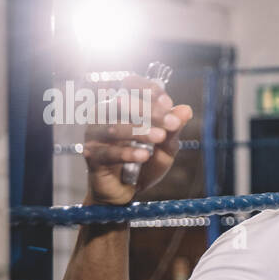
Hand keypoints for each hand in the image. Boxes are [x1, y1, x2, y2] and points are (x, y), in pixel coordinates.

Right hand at [82, 73, 193, 205]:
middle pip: (122, 104)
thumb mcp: (165, 147)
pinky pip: (108, 152)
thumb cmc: (145, 164)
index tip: (167, 103)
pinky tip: (143, 156)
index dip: (149, 91)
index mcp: (122, 106)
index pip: (130, 86)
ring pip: (114, 127)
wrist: (127, 192)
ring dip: (140, 131)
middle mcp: (104, 115)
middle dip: (149, 112)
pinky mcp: (92, 155)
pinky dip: (127, 153)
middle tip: (172, 123)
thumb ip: (174, 129)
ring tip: (160, 137)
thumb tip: (186, 109)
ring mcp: (95, 135)